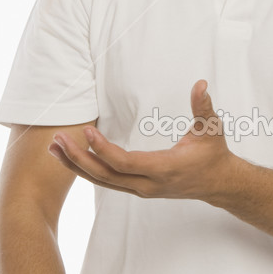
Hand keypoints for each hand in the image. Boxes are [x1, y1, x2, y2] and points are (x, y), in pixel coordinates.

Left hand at [47, 79, 237, 201]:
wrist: (218, 183)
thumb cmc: (213, 153)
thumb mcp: (211, 128)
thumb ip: (203, 106)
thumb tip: (200, 84)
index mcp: (164, 169)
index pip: (126, 163)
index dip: (104, 149)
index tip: (86, 131)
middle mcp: (148, 184)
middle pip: (106, 175)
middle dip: (79, 158)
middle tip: (58, 139)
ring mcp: (142, 189)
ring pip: (102, 181)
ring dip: (77, 165)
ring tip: (54, 149)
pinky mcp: (137, 188)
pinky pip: (107, 181)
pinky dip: (88, 169)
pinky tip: (72, 157)